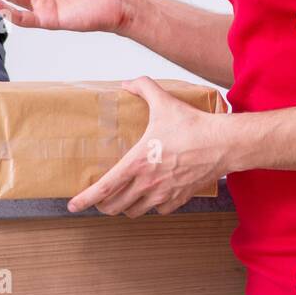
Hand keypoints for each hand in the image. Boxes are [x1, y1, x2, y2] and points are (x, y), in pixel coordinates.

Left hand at [67, 77, 227, 217]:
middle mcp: (147, 183)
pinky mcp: (179, 199)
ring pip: (135, 211)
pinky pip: (159, 211)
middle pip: (115, 206)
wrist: (223, 144)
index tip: (72, 205)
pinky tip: (152, 197)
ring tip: (122, 199)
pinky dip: (151, 206)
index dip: (85, 199)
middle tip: (99, 199)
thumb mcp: (164, 102)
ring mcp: (163, 195)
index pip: (104, 188)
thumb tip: (128, 82)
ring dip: (125, 207)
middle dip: (103, 205)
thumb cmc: (193, 125)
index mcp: (137, 162)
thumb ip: (143, 88)